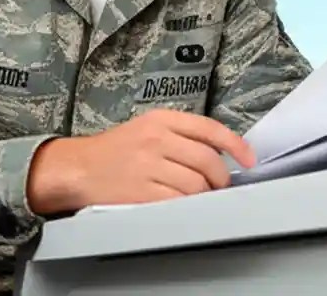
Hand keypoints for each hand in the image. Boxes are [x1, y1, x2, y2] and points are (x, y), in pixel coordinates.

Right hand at [26, 109, 255, 214]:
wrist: (77, 169)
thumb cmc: (115, 150)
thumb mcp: (147, 128)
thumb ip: (181, 134)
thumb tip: (221, 152)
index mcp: (161, 120)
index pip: (209, 129)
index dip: (236, 145)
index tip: (249, 159)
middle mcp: (156, 140)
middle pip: (208, 161)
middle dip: (221, 178)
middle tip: (221, 186)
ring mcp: (148, 167)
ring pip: (196, 184)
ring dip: (205, 194)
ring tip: (201, 196)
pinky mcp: (140, 193)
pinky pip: (177, 202)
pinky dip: (188, 206)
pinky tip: (185, 205)